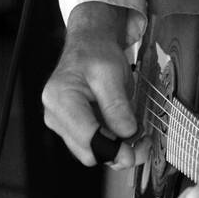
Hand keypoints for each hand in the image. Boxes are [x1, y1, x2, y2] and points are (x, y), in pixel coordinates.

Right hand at [42, 18, 149, 169]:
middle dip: (118, 151)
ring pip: (92, 153)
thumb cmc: (96, 52)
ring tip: (137, 133)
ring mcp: (62, 123)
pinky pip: (94, 145)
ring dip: (116, 149)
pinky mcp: (73, 128)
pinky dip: (112, 143)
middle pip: (88, 153)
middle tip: (143, 140)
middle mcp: (55, 115)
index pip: (87, 138)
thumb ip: (117, 105)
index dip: (114, 149)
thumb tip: (126, 133)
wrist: (89, 44)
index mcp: (61, 99)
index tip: (135, 149)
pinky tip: (125, 131)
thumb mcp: (112, 72)